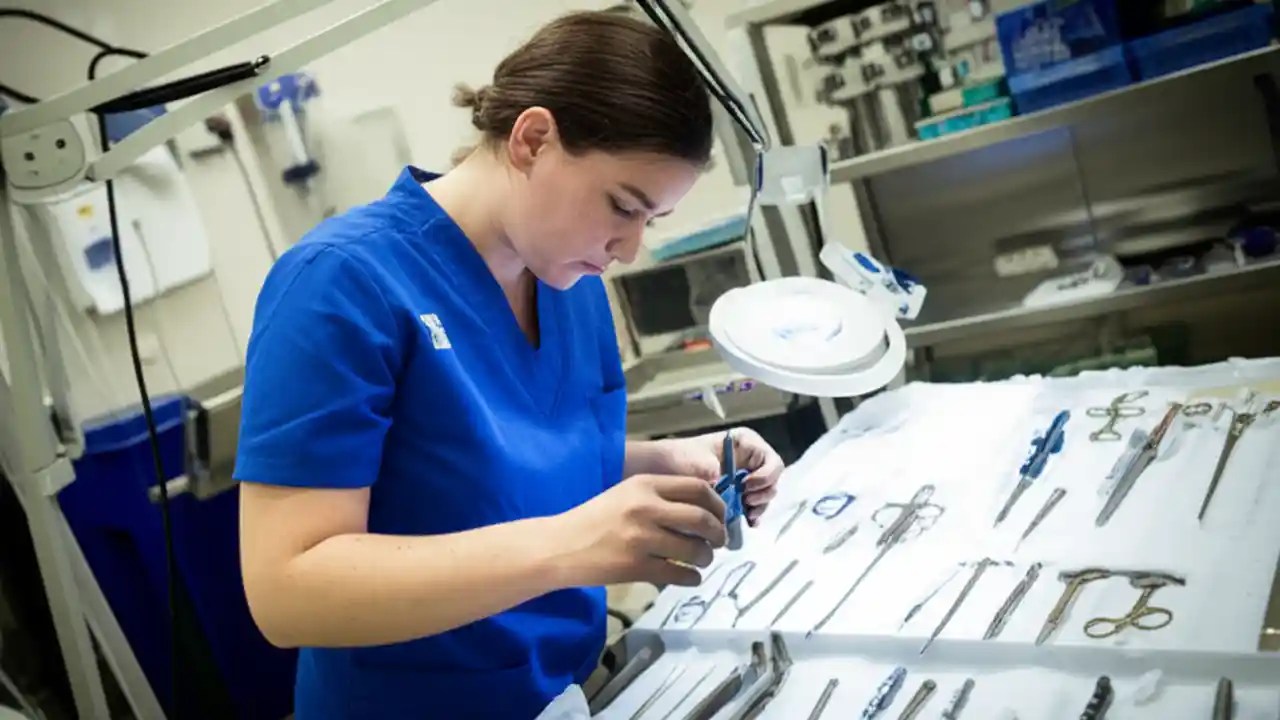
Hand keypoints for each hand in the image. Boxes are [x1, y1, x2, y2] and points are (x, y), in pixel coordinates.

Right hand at [556, 474, 726, 586]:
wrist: (560, 546)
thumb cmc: (594, 519)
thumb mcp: (626, 495)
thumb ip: (660, 497)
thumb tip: (703, 510)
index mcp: (645, 484)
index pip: (698, 488)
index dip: (718, 505)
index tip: (720, 517)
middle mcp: (646, 507)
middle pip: (702, 518)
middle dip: (719, 533)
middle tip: (719, 542)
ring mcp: (642, 538)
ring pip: (695, 549)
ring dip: (706, 558)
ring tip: (702, 560)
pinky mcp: (636, 567)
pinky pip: (679, 574)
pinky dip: (692, 577)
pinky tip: (690, 577)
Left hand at [652, 429, 784, 525]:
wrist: (662, 469)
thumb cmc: (681, 457)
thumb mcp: (698, 461)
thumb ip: (715, 473)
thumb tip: (725, 491)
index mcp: (747, 443)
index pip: (772, 462)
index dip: (766, 476)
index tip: (747, 487)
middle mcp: (751, 459)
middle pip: (772, 481)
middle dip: (763, 494)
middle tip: (747, 503)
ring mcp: (746, 477)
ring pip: (764, 495)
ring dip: (758, 506)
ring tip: (746, 514)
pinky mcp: (739, 494)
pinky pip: (754, 506)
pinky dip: (752, 514)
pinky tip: (747, 522)